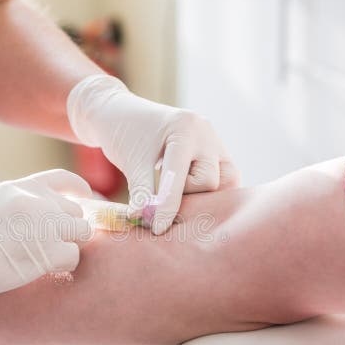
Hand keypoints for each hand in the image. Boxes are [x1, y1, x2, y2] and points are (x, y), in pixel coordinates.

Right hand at [0, 169, 91, 311]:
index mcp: (20, 187)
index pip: (63, 180)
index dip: (78, 191)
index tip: (83, 198)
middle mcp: (36, 200)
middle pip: (75, 213)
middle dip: (67, 229)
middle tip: (50, 245)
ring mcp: (44, 224)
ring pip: (80, 234)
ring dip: (67, 247)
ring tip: (43, 259)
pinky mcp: (47, 251)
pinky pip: (73, 257)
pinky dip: (62, 266)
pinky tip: (42, 270)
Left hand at [68, 74, 238, 233]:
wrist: (119, 115)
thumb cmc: (124, 135)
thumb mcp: (132, 164)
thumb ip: (143, 194)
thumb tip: (148, 222)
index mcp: (186, 128)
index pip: (185, 178)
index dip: (169, 207)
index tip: (158, 229)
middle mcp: (206, 132)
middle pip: (210, 181)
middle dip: (188, 195)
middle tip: (163, 196)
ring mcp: (213, 140)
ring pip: (224, 180)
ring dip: (202, 193)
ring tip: (177, 191)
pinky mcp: (214, 150)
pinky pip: (222, 176)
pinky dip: (206, 189)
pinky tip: (186, 190)